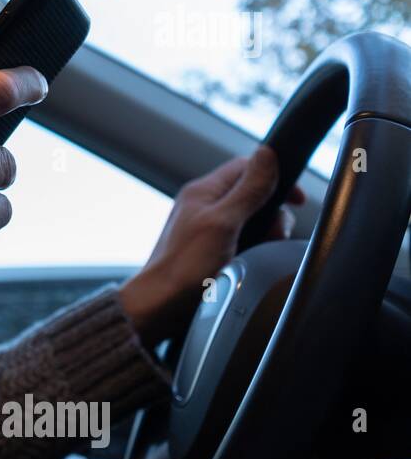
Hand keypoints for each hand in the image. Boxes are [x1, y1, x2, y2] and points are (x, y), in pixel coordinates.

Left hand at [119, 145, 306, 348]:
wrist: (160, 305)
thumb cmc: (184, 266)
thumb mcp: (224, 223)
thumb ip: (248, 189)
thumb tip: (267, 153)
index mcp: (203, 191)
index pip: (246, 167)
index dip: (274, 177)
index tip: (297, 199)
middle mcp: (204, 206)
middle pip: (253, 195)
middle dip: (272, 213)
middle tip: (273, 234)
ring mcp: (206, 228)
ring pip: (251, 220)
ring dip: (265, 234)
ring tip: (258, 251)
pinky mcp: (210, 250)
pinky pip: (242, 240)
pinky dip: (253, 248)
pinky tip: (250, 262)